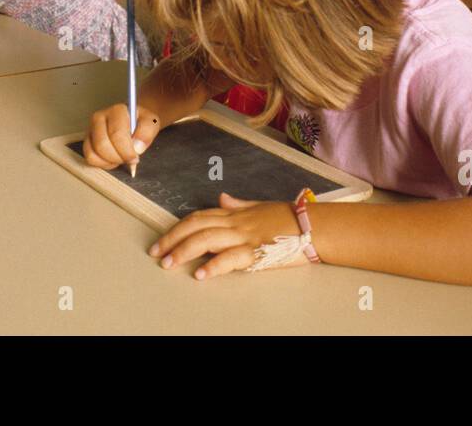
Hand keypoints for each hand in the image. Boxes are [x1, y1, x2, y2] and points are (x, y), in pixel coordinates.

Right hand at [81, 102, 163, 169]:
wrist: (133, 121)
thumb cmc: (140, 122)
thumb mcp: (151, 123)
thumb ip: (147, 132)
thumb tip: (137, 147)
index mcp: (116, 111)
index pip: (116, 134)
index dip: (126, 150)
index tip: (135, 157)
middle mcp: (99, 117)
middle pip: (102, 145)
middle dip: (118, 157)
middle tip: (129, 159)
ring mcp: (90, 129)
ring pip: (93, 153)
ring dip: (110, 161)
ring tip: (121, 157)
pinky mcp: (87, 141)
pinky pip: (89, 158)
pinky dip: (102, 164)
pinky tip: (112, 159)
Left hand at [149, 193, 304, 279]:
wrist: (315, 226)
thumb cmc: (291, 218)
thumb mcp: (261, 206)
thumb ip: (239, 204)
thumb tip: (221, 198)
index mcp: (236, 213)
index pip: (199, 216)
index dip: (177, 227)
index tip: (162, 239)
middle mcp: (236, 223)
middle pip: (196, 226)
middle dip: (172, 239)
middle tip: (156, 253)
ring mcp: (246, 237)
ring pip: (207, 240)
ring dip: (184, 251)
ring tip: (169, 264)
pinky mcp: (257, 252)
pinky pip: (231, 258)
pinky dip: (214, 266)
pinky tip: (201, 274)